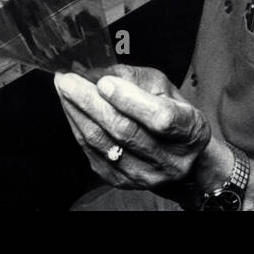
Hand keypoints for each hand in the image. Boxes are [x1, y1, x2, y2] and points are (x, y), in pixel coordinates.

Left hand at [53, 64, 211, 189]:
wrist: (181, 160)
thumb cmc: (173, 115)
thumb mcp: (164, 88)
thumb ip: (132, 77)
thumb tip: (94, 72)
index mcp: (189, 130)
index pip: (159, 117)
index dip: (129, 99)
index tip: (104, 82)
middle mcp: (170, 160)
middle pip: (124, 131)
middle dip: (90, 101)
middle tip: (68, 78)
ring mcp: (145, 175)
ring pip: (103, 143)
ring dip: (77, 112)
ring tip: (64, 88)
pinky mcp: (121, 181)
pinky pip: (92, 152)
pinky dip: (77, 126)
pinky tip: (71, 108)